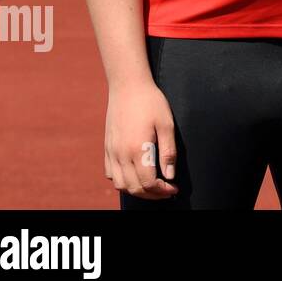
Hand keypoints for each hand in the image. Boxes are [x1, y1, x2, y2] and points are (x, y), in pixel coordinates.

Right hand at [104, 80, 178, 198]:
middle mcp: (120, 154)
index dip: (163, 191)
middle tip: (166, 190)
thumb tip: (170, 176)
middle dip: (152, 194)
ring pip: (120, 184)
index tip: (174, 189)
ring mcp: (111, 151)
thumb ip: (168, 152)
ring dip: (136, 190)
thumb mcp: (166, 124)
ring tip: (153, 185)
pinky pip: (111, 173)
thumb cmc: (151, 102)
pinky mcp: (107, 147)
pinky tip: (135, 174)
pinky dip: (123, 180)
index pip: (148, 183)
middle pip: (134, 188)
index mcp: (137, 150)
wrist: (127, 86)